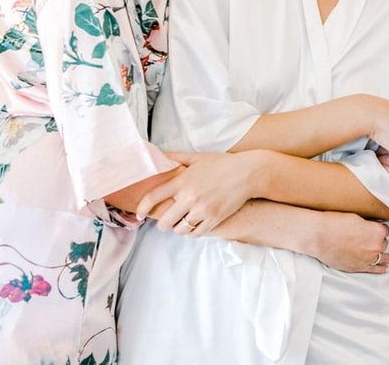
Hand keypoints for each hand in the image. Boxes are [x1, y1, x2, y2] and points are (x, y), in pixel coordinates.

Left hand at [136, 150, 264, 236]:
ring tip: (182, 222)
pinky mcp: (214, 219)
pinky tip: (194, 225)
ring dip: (178, 228)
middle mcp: (190, 197)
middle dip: (163, 223)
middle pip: (165, 221)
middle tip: (166, 221)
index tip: (139, 214)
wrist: (249, 173)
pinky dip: (192, 232)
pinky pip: (195, 234)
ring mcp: (202, 210)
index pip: (153, 197)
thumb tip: (158, 155)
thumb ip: (176, 158)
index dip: (142, 208)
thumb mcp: (198, 158)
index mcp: (183, 181)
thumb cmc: (223, 164)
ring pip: (179, 230)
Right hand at [304, 211, 388, 273]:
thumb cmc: (334, 223)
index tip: (375, 229)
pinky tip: (385, 268)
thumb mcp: (356, 217)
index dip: (378, 228)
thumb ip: (368, 225)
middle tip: (370, 238)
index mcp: (378, 231)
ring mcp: (368, 259)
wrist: (319, 236)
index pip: (384, 230)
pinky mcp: (358, 267)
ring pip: (382, 258)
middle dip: (378, 241)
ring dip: (387, 257)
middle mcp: (376, 246)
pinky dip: (380, 269)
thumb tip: (370, 227)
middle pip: (383, 243)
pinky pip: (374, 269)